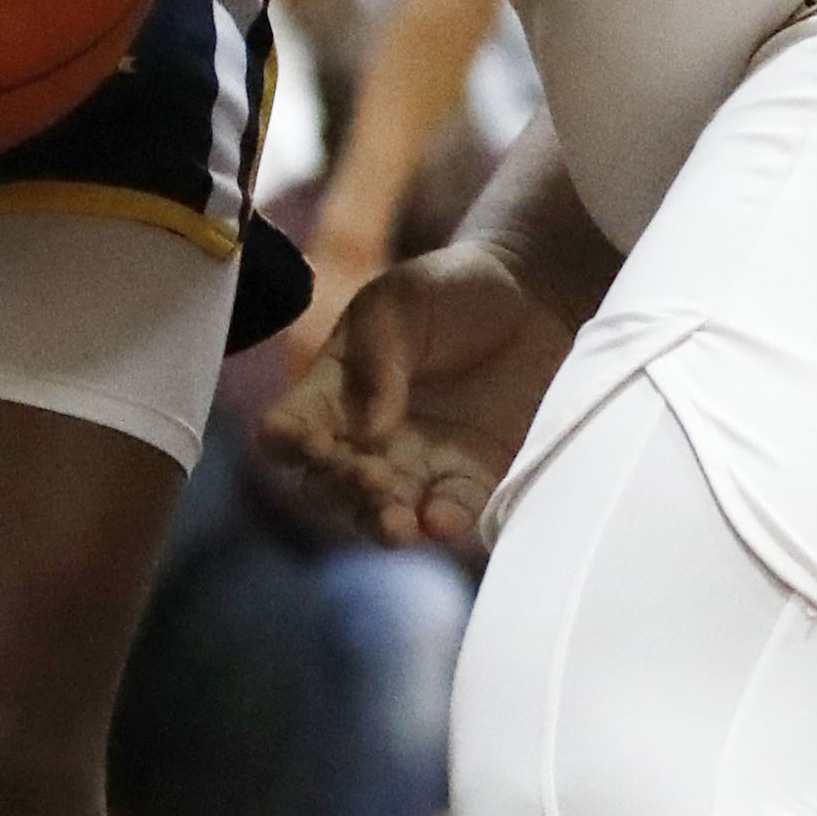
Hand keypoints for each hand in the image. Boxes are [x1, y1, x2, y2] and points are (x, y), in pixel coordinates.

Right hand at [256, 241, 574, 544]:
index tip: (312, 441)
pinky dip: (442, 526)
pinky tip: (443, 520)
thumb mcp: (399, 304)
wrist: (530, 295)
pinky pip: (448, 516)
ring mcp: (417, 464)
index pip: (286, 430)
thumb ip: (378, 359)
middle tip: (368, 474)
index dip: (286, 444)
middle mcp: (366, 438)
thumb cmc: (449, 289)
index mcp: (333, 391)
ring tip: (397, 523)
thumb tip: (370, 430)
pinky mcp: (470, 479)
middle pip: (326, 486)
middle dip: (338, 490)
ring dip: (381, 524)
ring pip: (380, 515)